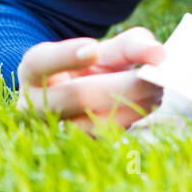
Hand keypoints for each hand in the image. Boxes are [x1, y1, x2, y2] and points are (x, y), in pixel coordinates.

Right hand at [15, 26, 165, 134]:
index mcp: (34, 69)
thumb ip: (132, 45)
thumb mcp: (108, 49)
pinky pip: (105, 137)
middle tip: (152, 76)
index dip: (65, 57)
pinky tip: (147, 105)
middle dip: (119, 86)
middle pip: (75, 95)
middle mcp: (35, 103)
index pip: (40, 62)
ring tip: (155, 90)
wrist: (86, 93)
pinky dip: (130, 120)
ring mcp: (54, 129)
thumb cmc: (94, 66)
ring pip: (92, 123)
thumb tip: (157, 54)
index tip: (94, 49)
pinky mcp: (76, 146)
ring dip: (130, 107)